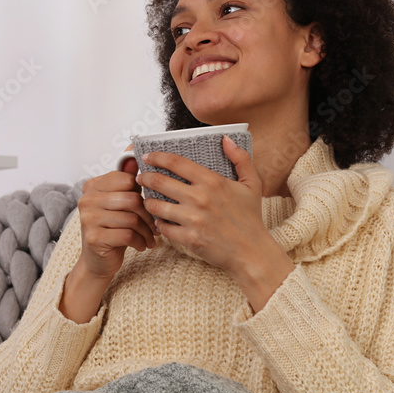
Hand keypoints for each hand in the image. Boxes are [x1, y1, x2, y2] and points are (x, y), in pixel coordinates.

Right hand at [75, 152, 157, 279]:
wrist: (98, 261)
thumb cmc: (113, 229)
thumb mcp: (121, 202)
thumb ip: (127, 179)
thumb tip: (133, 150)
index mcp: (93, 186)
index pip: (127, 179)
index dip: (144, 192)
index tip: (151, 204)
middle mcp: (86, 199)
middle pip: (132, 199)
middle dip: (148, 214)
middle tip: (155, 225)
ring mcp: (88, 218)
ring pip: (131, 218)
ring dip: (146, 231)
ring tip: (150, 237)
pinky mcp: (93, 238)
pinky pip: (127, 234)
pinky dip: (140, 241)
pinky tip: (142, 245)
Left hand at [137, 136, 275, 280]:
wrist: (252, 252)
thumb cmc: (251, 219)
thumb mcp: (252, 184)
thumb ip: (241, 158)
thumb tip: (227, 139)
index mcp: (212, 181)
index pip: (176, 162)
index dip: (158, 157)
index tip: (148, 156)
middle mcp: (199, 198)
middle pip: (160, 182)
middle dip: (145, 178)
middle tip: (141, 178)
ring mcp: (193, 219)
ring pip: (156, 206)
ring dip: (148, 202)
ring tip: (147, 200)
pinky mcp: (188, 238)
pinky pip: (163, 228)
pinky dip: (159, 224)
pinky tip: (161, 222)